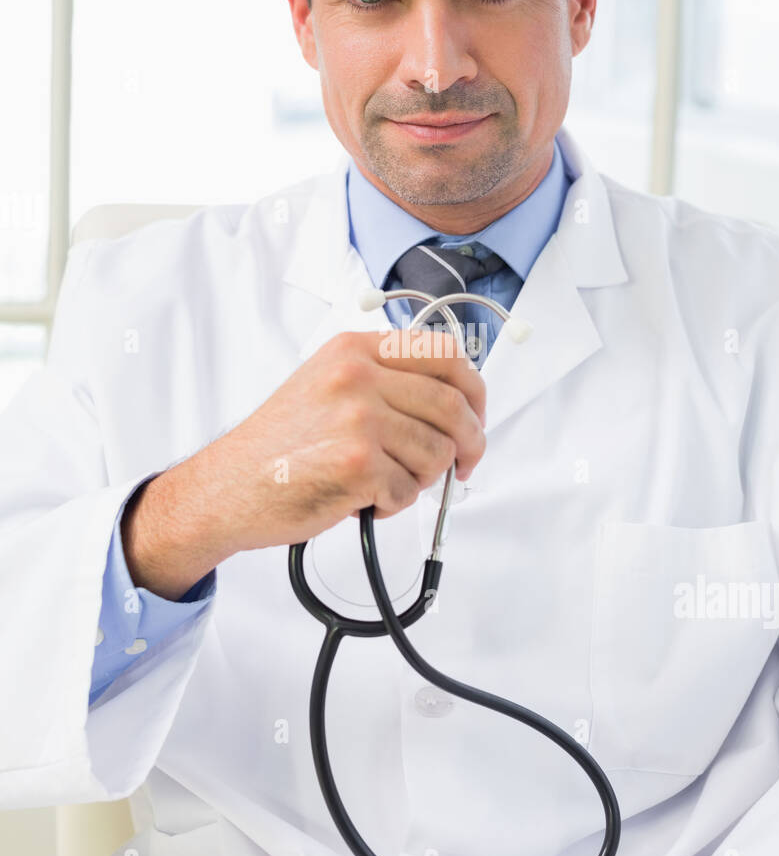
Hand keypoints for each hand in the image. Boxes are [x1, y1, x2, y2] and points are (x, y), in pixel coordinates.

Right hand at [203, 326, 486, 551]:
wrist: (228, 488)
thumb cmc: (279, 445)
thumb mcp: (327, 384)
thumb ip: (384, 381)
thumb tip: (454, 402)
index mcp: (354, 350)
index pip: (445, 354)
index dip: (473, 390)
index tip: (474, 416)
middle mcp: (358, 377)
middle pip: (453, 406)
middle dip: (468, 444)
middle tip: (462, 465)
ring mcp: (359, 419)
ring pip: (437, 454)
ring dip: (420, 480)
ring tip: (383, 483)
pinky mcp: (357, 465)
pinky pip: (409, 491)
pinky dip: (392, 505)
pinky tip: (362, 499)